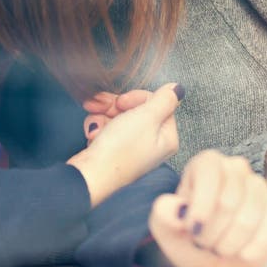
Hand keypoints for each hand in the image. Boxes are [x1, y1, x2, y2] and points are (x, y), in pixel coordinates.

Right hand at [68, 82, 183, 206]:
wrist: (88, 177)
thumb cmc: (119, 150)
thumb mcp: (147, 118)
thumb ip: (165, 99)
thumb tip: (177, 89)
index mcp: (167, 137)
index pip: (159, 104)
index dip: (138, 98)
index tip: (123, 102)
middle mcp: (152, 143)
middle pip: (138, 109)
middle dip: (116, 106)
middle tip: (104, 107)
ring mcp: (132, 148)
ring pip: (119, 116)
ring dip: (103, 115)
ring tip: (95, 124)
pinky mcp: (113, 151)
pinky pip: (107, 128)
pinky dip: (98, 127)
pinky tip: (92, 135)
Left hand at [148, 150, 266, 266]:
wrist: (216, 261)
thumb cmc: (190, 240)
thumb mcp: (168, 229)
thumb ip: (164, 215)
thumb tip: (172, 207)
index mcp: (206, 164)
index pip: (209, 172)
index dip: (201, 205)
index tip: (192, 229)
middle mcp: (235, 168)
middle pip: (228, 200)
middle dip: (212, 232)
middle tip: (204, 242)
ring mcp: (260, 186)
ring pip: (249, 216)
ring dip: (231, 243)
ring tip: (221, 247)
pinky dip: (256, 247)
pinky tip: (245, 253)